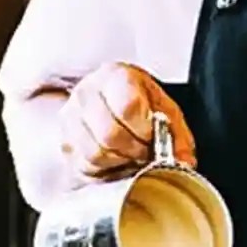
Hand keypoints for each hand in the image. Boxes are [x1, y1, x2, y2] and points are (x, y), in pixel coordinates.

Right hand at [58, 62, 195, 181]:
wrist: (114, 106)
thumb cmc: (143, 109)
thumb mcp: (167, 114)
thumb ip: (178, 138)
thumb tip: (182, 163)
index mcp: (116, 76)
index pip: (127, 105)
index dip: (144, 129)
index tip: (153, 136)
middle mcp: (87, 93)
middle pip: (108, 133)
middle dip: (133, 150)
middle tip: (144, 152)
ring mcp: (70, 118)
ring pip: (93, 153)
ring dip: (118, 162)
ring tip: (130, 155)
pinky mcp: (64, 142)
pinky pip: (83, 166)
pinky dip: (103, 171)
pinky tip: (115, 161)